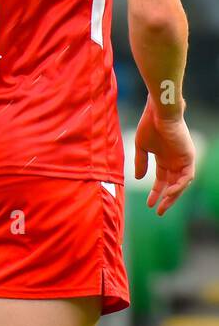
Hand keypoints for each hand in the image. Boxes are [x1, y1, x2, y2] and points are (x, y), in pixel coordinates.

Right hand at [134, 100, 193, 215]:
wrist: (158, 113)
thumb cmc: (149, 126)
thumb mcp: (141, 148)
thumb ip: (141, 163)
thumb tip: (137, 179)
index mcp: (164, 159)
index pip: (162, 180)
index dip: (155, 193)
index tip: (149, 204)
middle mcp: (175, 161)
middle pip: (172, 185)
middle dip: (165, 199)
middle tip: (158, 212)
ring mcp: (183, 159)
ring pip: (181, 184)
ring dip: (173, 196)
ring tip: (163, 206)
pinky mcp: (189, 157)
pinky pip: (187, 177)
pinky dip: (179, 186)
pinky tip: (169, 193)